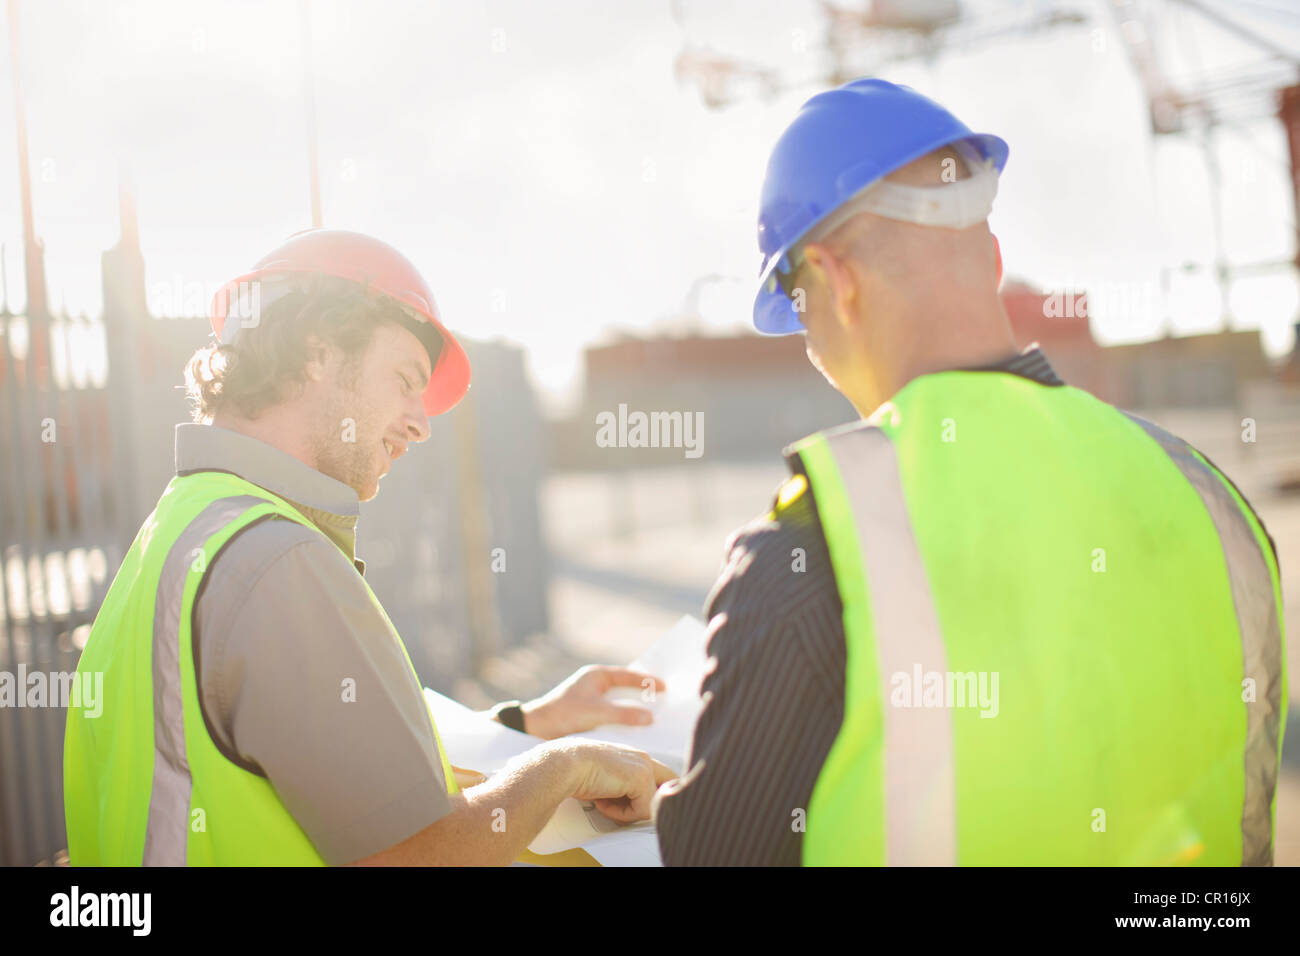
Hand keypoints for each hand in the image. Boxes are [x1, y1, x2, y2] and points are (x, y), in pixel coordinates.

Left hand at [521, 665, 666, 739]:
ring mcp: (591, 700)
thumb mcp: (596, 713)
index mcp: (596, 676)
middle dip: (643, 695)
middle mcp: (594, 685)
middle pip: (625, 688)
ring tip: (653, 719)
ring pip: (619, 703)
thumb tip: (649, 717)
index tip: (665, 687)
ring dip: (633, 710)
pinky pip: (612, 715)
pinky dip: (623, 721)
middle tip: (664, 702)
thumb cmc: (562, 715)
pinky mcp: (588, 716)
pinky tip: (632, 732)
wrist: (533, 731)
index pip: (627, 675)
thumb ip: (623, 714)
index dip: (647, 681)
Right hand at [555, 739, 677, 823]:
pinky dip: (621, 814)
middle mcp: (643, 758)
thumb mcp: (605, 778)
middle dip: (654, 803)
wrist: (564, 765)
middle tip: (629, 810)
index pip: (659, 778)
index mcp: (634, 756)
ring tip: (603, 802)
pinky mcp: (641, 779)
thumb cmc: (577, 772)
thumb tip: (637, 807)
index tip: (628, 806)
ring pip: (651, 804)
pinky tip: (602, 803)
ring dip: (627, 811)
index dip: (651, 796)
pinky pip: (641, 811)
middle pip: (670, 786)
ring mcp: (645, 766)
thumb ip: (623, 787)